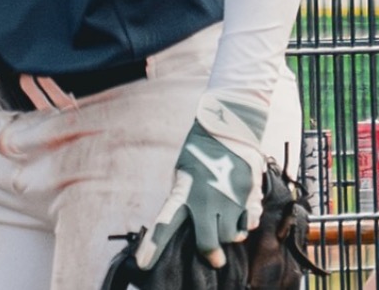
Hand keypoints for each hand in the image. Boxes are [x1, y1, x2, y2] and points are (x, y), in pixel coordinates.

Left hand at [135, 91, 269, 270]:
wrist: (227, 129)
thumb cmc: (200, 155)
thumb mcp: (184, 176)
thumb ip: (187, 203)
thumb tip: (199, 231)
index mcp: (182, 192)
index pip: (163, 224)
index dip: (153, 246)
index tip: (142, 265)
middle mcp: (205, 200)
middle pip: (209, 242)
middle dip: (212, 254)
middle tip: (215, 260)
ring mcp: (229, 200)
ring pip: (233, 236)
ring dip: (231, 234)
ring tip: (225, 217)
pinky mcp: (250, 197)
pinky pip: (251, 223)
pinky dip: (247, 222)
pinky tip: (240, 208)